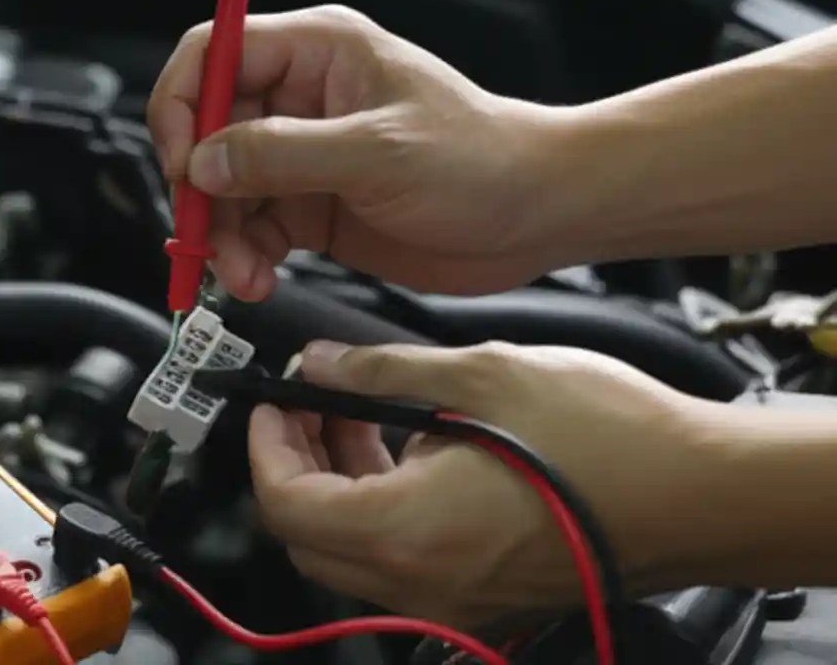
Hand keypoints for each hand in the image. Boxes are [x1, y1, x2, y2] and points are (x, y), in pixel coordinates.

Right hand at [148, 5, 570, 299]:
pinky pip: (253, 230)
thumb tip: (204, 163)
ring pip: (225, 191)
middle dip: (200, 191)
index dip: (184, 105)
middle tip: (205, 236)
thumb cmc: (483, 159)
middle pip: (208, 132)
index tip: (183, 163)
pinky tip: (258, 279)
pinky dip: (246, 258)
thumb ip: (283, 154)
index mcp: (317, 52)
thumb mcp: (378, 152)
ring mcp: (305, 157)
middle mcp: (301, 100)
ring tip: (243, 274)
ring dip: (222, 237)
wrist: (534, 216)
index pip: (214, 54)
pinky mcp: (313, 207)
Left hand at [248, 339, 729, 632]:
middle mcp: (420, 581)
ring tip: (359, 418)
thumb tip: (320, 364)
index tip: (271, 403)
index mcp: (406, 530)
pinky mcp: (482, 596)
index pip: (286, 503)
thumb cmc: (606, 438)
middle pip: (308, 537)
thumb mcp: (480, 374)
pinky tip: (411, 453)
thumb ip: (382, 370)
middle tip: (309, 407)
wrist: (699, 493)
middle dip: (295, 465)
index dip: (264, 447)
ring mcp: (452, 598)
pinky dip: (383, 510)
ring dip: (338, 485)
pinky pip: (400, 563)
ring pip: (351, 553)